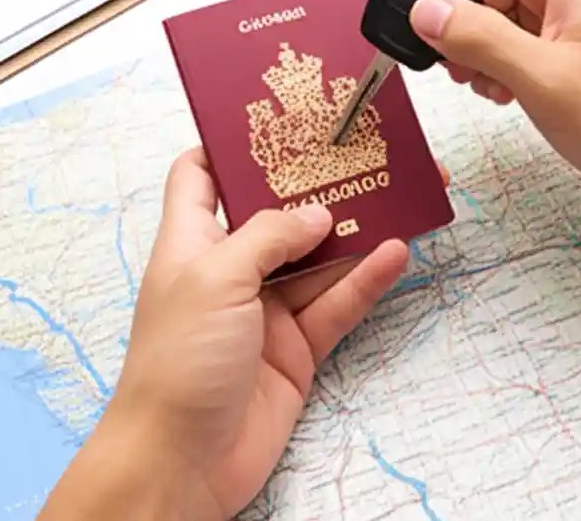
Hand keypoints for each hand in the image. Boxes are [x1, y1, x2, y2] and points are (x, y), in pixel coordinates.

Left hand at [41, 148, 438, 519]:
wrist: (183, 462)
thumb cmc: (177, 365)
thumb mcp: (215, 279)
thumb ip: (268, 235)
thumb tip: (315, 212)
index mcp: (192, 243)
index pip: (201, 177)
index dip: (231, 146)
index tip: (277, 119)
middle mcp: (229, 271)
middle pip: (279, 214)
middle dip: (320, 186)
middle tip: (365, 153)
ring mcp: (266, 311)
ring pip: (320, 259)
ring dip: (358, 231)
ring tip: (403, 195)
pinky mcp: (296, 349)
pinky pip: (338, 304)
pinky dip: (367, 280)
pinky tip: (397, 254)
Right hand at [409, 0, 580, 202]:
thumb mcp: (543, 79)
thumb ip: (478, 39)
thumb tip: (425, 11)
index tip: (438, 22)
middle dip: (458, 18)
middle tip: (464, 66)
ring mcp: (564, 10)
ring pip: (490, 6)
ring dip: (475, 46)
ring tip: (491, 86)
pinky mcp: (565, 41)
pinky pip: (510, 35)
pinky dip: (496, 62)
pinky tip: (507, 93)